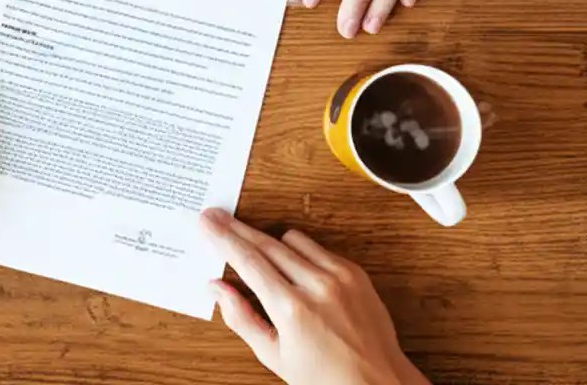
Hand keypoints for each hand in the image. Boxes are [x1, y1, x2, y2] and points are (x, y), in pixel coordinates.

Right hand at [200, 210, 429, 384]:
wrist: (378, 382)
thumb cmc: (326, 377)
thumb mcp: (274, 356)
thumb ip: (241, 318)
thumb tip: (217, 288)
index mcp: (292, 309)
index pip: (248, 261)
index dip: (223, 239)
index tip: (208, 223)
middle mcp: (317, 286)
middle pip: (266, 243)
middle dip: (237, 229)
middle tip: (217, 217)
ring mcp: (340, 276)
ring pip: (292, 239)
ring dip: (271, 243)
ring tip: (260, 256)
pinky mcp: (355, 272)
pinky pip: (318, 248)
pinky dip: (300, 253)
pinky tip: (295, 269)